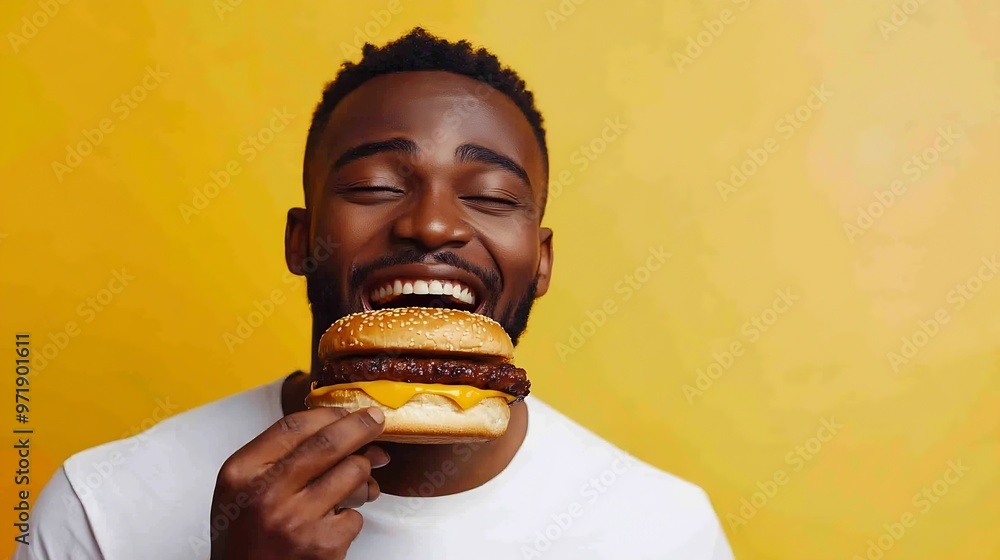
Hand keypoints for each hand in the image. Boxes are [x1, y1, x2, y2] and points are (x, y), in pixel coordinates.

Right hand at [209, 407, 388, 558]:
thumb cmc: (246, 538)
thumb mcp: (242, 490)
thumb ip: (278, 458)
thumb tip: (337, 429)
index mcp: (243, 473)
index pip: (294, 426)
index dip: (328, 414)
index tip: (346, 411)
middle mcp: (267, 494)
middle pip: (328, 443)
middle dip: (361, 426)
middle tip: (377, 420)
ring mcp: (296, 521)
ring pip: (352, 474)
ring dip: (362, 475)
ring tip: (355, 486)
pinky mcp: (322, 545)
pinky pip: (356, 514)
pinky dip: (351, 517)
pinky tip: (334, 524)